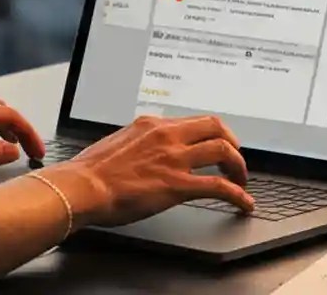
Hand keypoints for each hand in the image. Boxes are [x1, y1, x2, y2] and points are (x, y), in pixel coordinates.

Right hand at [39, 115, 252, 227]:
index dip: (210, 133)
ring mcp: (174, 159)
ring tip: (241, 181)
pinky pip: (219, 186)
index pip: (192, 122)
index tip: (214, 144)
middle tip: (234, 158)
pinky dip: (238, 195)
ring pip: (223, 151)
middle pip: (215, 127)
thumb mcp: (118, 142)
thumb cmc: (91, 171)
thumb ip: (138, 142)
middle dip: (232, 142)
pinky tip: (243, 204)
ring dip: (238, 167)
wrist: (83, 187)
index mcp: (152, 125)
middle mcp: (167, 136)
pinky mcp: (178, 185)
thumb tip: (144, 150)